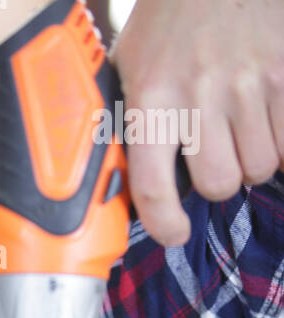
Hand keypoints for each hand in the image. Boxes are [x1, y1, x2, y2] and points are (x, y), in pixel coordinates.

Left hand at [110, 0, 283, 245]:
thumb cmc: (171, 21)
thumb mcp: (132, 63)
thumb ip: (129, 120)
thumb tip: (114, 182)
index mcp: (151, 97)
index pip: (155, 187)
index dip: (167, 224)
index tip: (175, 232)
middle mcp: (199, 93)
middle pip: (219, 184)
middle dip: (220, 179)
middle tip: (216, 153)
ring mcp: (247, 83)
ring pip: (259, 167)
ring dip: (253, 158)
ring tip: (241, 125)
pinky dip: (281, 140)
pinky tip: (267, 116)